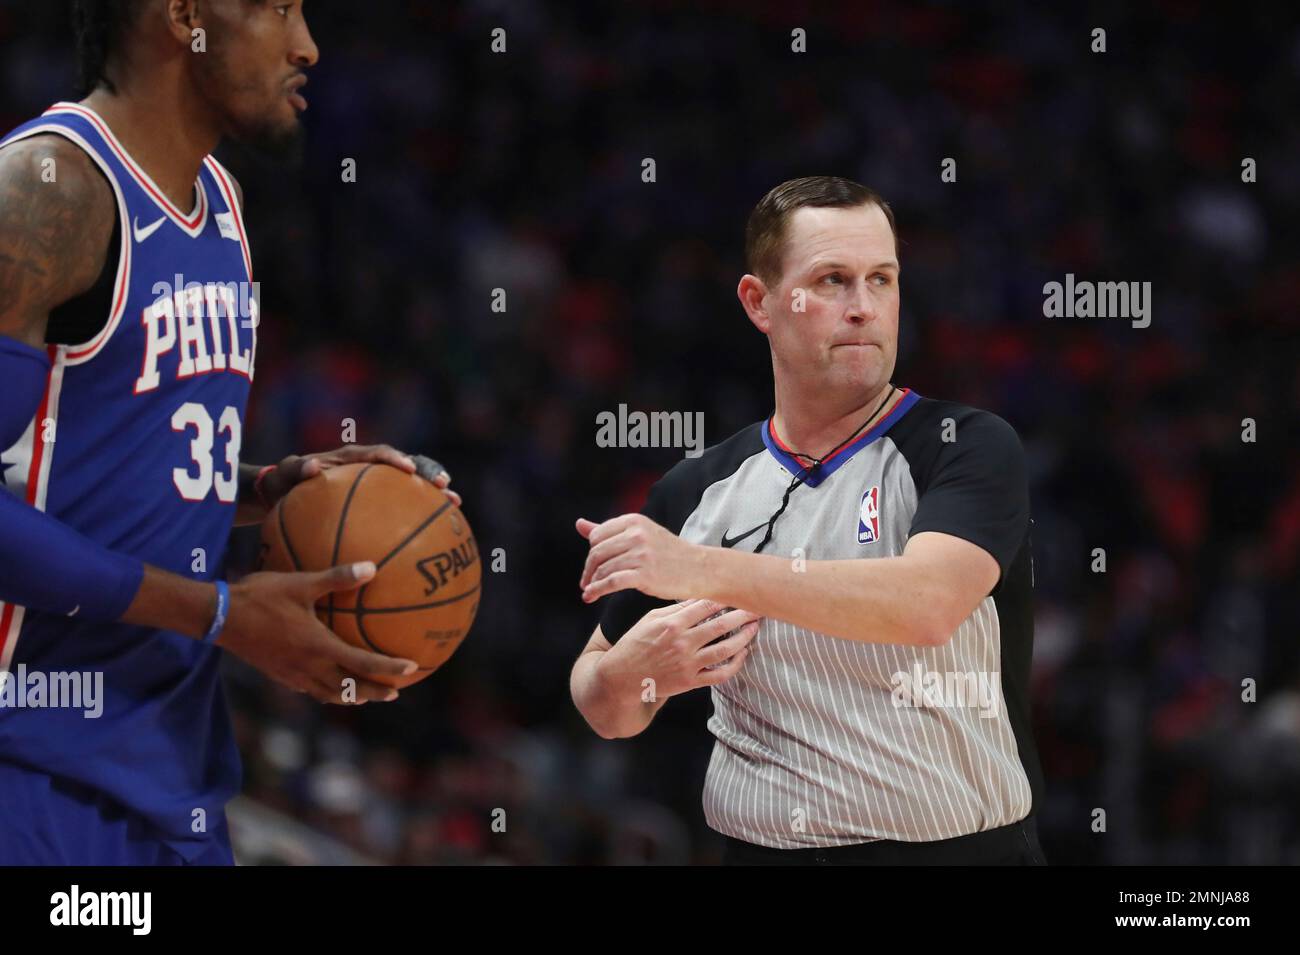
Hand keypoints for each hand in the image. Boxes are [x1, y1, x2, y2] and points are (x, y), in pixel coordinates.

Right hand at [218, 561, 417, 703]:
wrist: (219, 617)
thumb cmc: (260, 597)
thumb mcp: (301, 583)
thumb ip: (337, 577)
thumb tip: (372, 566)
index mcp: (318, 647)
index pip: (362, 664)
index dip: (389, 669)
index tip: (412, 669)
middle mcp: (309, 667)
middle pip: (350, 689)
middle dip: (375, 692)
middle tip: (397, 692)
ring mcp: (292, 675)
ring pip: (329, 694)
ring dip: (352, 695)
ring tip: (367, 694)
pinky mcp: (279, 675)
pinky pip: (310, 689)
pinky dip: (327, 690)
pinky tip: (329, 682)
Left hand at [262, 445, 460, 507]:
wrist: (285, 494)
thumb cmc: (284, 484)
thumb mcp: (285, 475)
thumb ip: (297, 469)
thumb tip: (312, 467)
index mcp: (350, 458)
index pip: (377, 453)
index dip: (394, 459)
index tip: (408, 469)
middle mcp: (369, 468)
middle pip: (407, 464)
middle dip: (429, 472)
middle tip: (445, 485)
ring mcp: (376, 486)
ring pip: (412, 485)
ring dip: (434, 491)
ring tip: (455, 503)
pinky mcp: (379, 503)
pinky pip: (404, 506)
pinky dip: (421, 514)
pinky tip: (437, 533)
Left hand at [576, 514, 703, 601]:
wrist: (699, 569)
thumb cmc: (668, 553)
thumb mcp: (640, 534)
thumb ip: (608, 530)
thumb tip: (579, 524)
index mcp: (634, 521)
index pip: (597, 536)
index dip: (592, 553)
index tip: (591, 567)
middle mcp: (636, 534)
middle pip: (597, 552)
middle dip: (589, 570)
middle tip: (586, 583)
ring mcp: (641, 554)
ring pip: (603, 569)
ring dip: (592, 583)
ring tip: (589, 592)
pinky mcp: (644, 575)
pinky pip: (611, 583)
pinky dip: (597, 591)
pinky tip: (591, 597)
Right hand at [601, 600, 760, 700]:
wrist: (622, 677)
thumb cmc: (635, 644)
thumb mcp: (650, 619)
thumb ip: (675, 609)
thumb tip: (699, 597)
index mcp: (672, 624)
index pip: (707, 605)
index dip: (727, 597)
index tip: (740, 591)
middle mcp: (682, 643)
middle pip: (722, 625)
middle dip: (744, 614)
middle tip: (759, 606)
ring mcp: (688, 664)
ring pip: (726, 650)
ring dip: (745, 637)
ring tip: (756, 628)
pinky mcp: (691, 681)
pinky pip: (720, 674)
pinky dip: (735, 664)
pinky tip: (743, 653)